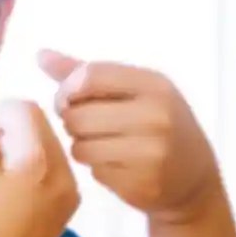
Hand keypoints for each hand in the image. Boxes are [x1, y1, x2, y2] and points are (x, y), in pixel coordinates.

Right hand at [0, 100, 80, 236]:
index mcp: (37, 163)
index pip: (22, 107)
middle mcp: (64, 175)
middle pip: (40, 124)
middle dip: (9, 132)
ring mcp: (71, 193)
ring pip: (46, 144)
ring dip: (19, 150)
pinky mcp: (68, 206)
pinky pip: (51, 168)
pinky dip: (28, 169)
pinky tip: (7, 195)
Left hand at [38, 49, 222, 224]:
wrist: (194, 179)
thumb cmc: (155, 125)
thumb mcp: (133, 91)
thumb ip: (84, 73)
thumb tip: (40, 55)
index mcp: (154, 85)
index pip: (89, 75)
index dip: (67, 89)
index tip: (68, 100)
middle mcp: (156, 115)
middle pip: (77, 114)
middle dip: (72, 121)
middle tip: (87, 126)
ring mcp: (152, 151)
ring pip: (80, 145)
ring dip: (82, 146)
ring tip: (102, 144)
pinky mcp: (142, 182)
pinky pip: (94, 171)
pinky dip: (97, 168)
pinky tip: (117, 165)